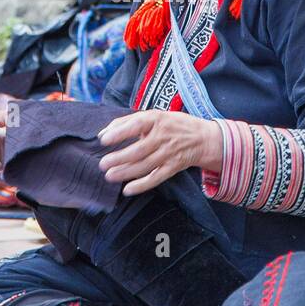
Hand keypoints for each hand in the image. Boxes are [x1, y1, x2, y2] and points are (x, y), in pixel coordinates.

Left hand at [97, 110, 222, 196]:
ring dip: (126, 172)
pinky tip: (128, 189)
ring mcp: (169, 153)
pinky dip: (142, 185)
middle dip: (119, 158)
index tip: (103, 140)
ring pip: (145, 165)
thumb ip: (126, 122)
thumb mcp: (153, 116)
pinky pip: (156, 178)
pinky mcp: (174, 167)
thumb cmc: (171, 125)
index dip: (119, 133)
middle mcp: (163, 136)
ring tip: (110, 176)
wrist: (203, 138)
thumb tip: (102, 134)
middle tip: (103, 164)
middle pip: (139, 150)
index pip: (136, 125)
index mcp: (156, 119)